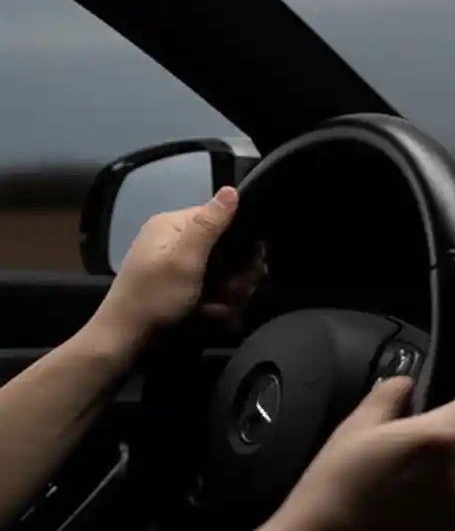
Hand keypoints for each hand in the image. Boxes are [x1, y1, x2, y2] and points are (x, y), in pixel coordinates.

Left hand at [93, 186, 266, 344]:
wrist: (127, 341)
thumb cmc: (154, 298)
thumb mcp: (184, 259)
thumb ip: (209, 225)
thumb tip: (232, 189)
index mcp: (173, 226)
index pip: (222, 218)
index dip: (241, 241)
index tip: (252, 265)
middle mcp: (177, 241)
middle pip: (228, 249)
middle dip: (237, 275)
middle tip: (232, 294)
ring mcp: (180, 265)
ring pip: (225, 273)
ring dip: (230, 293)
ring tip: (218, 310)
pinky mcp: (184, 287)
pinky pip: (214, 289)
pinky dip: (218, 303)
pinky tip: (212, 314)